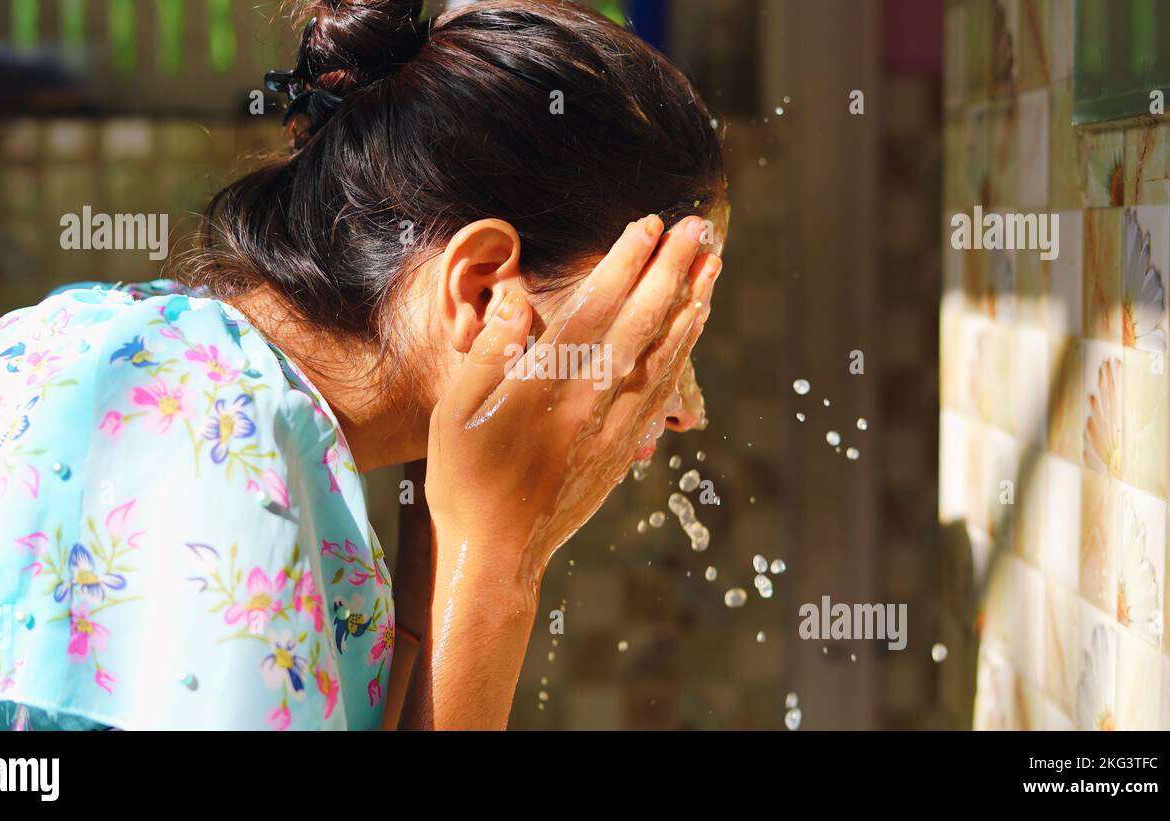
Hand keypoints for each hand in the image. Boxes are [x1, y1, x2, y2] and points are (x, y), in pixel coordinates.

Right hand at [424, 214, 721, 592]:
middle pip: (642, 321)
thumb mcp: (455, 412)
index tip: (648, 225)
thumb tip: (516, 300)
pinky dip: (683, 352)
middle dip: (672, 269)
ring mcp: (613, 427)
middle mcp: (589, 401)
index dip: (626, 263)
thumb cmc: (465, 479)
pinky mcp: (623, 449)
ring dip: (691, 303)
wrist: (496, 553)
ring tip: (714, 264)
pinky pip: (662, 390)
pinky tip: (694, 326)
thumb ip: (489, 353)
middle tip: (700, 226)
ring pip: (663, 354)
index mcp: (545, 385)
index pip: (596, 308)